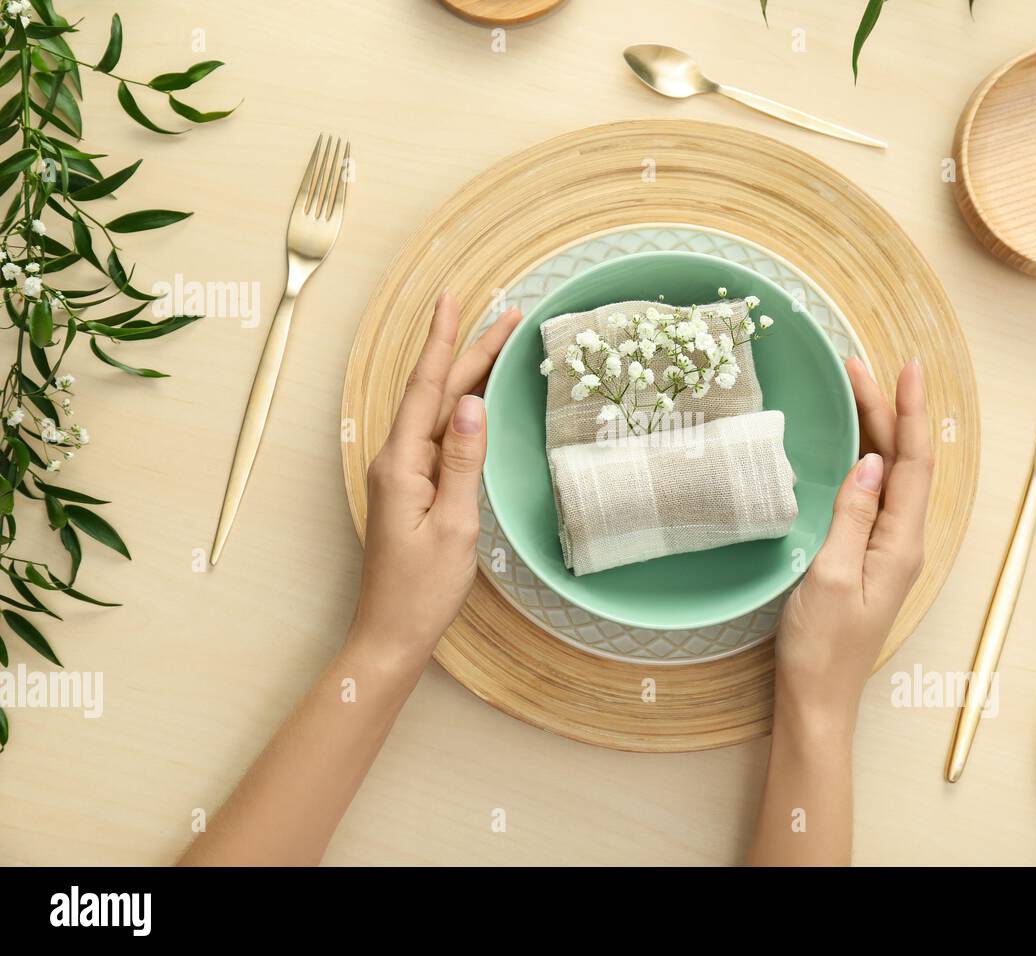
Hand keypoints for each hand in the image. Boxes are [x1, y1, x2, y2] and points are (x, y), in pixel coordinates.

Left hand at [349, 291, 520, 669]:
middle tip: (509, 315)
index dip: (446, 341)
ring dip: (466, 374)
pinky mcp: (412, 489)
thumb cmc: (422, 590)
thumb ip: (462, 461)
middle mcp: (396, 460)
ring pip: (437, 411)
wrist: (391, 635)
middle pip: (435, 393)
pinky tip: (476, 400)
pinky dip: (461, 408)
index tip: (457, 299)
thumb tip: (471, 403)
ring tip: (496, 342)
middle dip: (470, 350)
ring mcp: (402, 474)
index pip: (427, 387)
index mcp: (401, 463)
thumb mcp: (454, 525)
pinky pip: (438, 436)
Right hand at [775, 356, 932, 736]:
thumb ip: (853, 516)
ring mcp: (886, 550)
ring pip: (890, 477)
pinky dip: (866, 461)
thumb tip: (873, 462)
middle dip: (886, 410)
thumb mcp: (830, 575)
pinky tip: (853, 447)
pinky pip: (875, 496)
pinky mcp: (868, 557)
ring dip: (877, 431)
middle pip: (904, 463)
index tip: (904, 367)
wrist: (816, 698)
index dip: (909, 412)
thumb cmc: (820, 646)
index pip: (914, 463)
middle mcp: (902, 542)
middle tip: (858, 365)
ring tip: (856, 389)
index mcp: (901, 543)